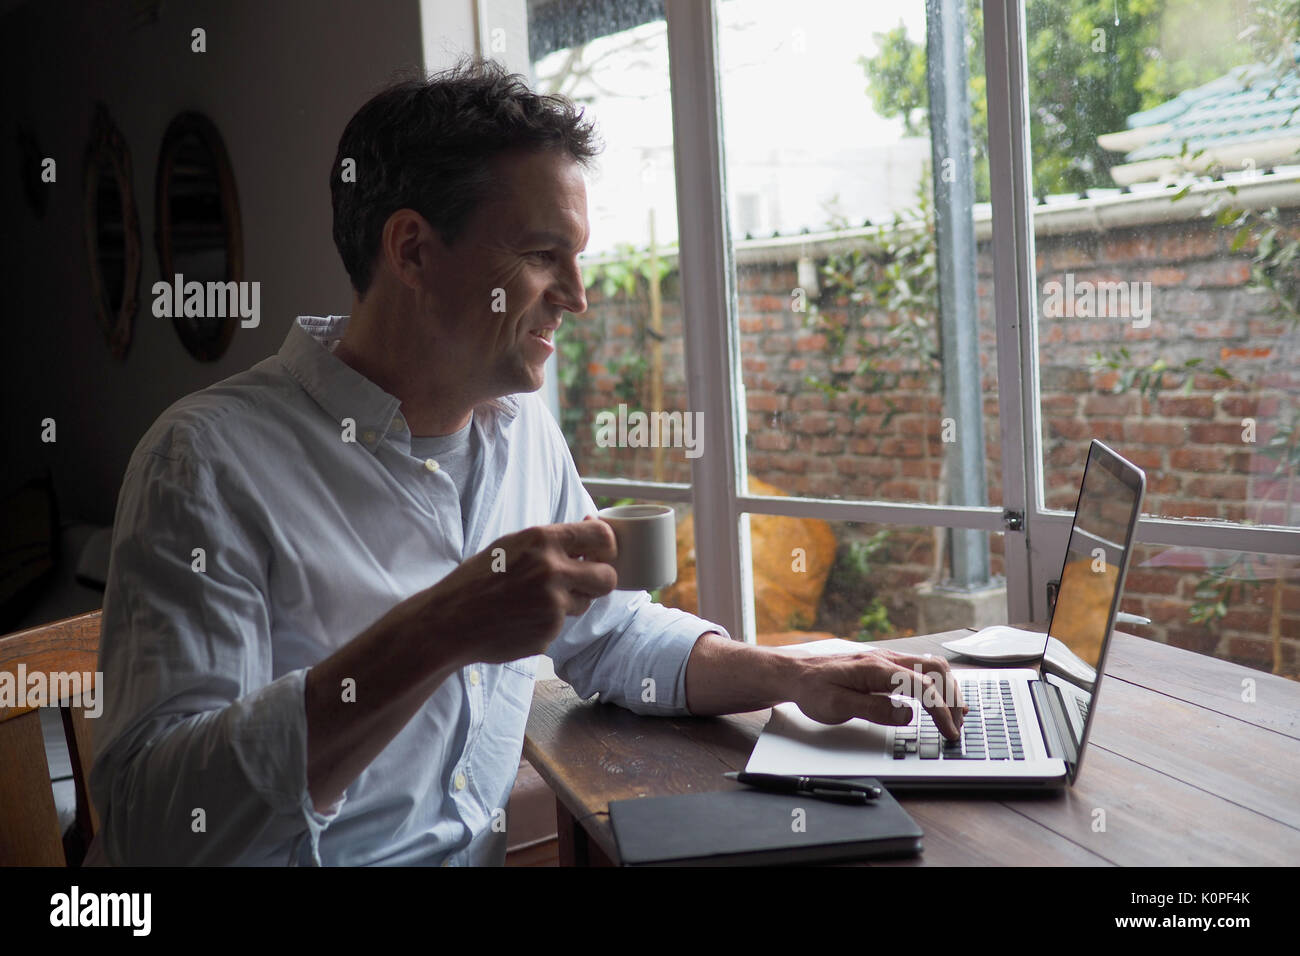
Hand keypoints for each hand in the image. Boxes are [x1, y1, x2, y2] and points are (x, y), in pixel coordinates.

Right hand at [420, 517, 617, 667]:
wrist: (449, 620)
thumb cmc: (478, 579)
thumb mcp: (513, 545)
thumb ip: (552, 540)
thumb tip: (592, 526)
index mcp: (542, 540)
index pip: (602, 537)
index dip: (607, 547)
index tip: (601, 554)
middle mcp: (552, 570)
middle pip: (607, 578)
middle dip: (600, 580)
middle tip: (583, 582)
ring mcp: (552, 604)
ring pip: (585, 604)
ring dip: (569, 603)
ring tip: (534, 601)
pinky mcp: (548, 632)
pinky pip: (562, 625)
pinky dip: (547, 623)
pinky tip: (521, 619)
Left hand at [788, 648, 966, 739]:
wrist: (795, 674)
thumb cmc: (813, 689)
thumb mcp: (837, 706)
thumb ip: (873, 710)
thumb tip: (908, 715)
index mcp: (876, 668)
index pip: (922, 686)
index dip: (941, 711)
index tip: (949, 732)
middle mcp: (886, 659)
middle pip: (935, 670)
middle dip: (952, 698)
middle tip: (959, 726)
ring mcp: (887, 659)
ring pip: (931, 666)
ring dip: (948, 689)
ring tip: (957, 715)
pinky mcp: (885, 665)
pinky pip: (920, 668)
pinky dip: (937, 683)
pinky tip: (941, 698)